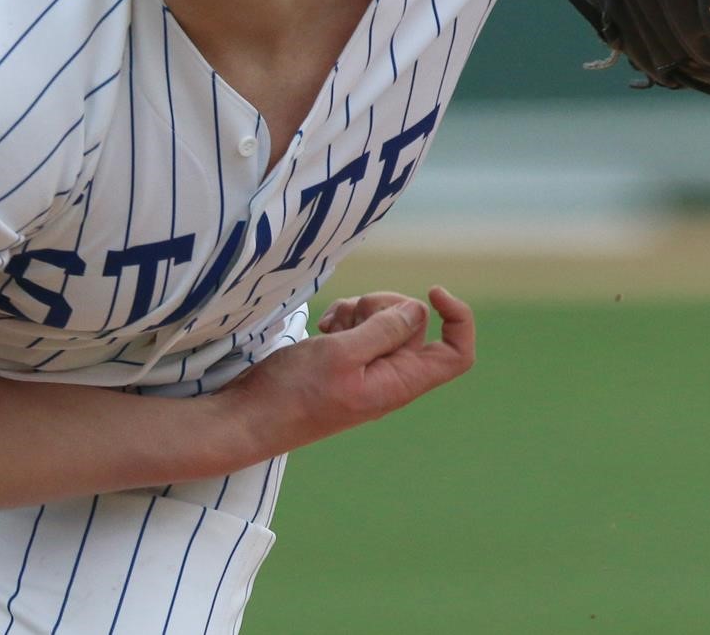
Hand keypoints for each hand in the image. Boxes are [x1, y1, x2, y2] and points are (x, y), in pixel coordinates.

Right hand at [226, 287, 475, 453]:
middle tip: (354, 315)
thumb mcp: (341, 354)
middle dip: (388, 306)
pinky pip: (359, 329)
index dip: (458, 319)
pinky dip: (345, 319)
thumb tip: (419, 310)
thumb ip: (384, 331)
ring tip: (332, 325)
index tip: (432, 292)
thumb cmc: (294, 394)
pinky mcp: (344, 363)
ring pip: (385, 323)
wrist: (252, 417)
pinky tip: (323, 326)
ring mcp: (367, 370)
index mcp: (400, 383)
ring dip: (361, 310)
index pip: (457, 353)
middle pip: (416, 326)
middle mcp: (389, 378)